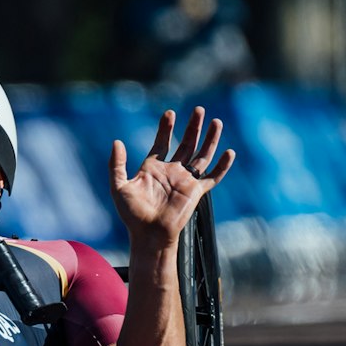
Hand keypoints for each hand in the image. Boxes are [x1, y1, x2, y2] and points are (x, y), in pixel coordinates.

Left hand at [109, 106, 235, 253]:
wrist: (149, 235)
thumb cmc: (132, 215)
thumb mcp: (118, 186)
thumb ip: (116, 164)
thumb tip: (117, 141)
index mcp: (153, 168)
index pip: (162, 142)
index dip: (166, 128)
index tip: (170, 113)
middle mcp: (172, 171)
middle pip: (186, 144)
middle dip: (193, 127)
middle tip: (198, 110)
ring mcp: (185, 180)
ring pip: (202, 155)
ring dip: (209, 139)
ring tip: (216, 121)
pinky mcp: (196, 192)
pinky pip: (212, 177)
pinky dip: (222, 166)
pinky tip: (229, 152)